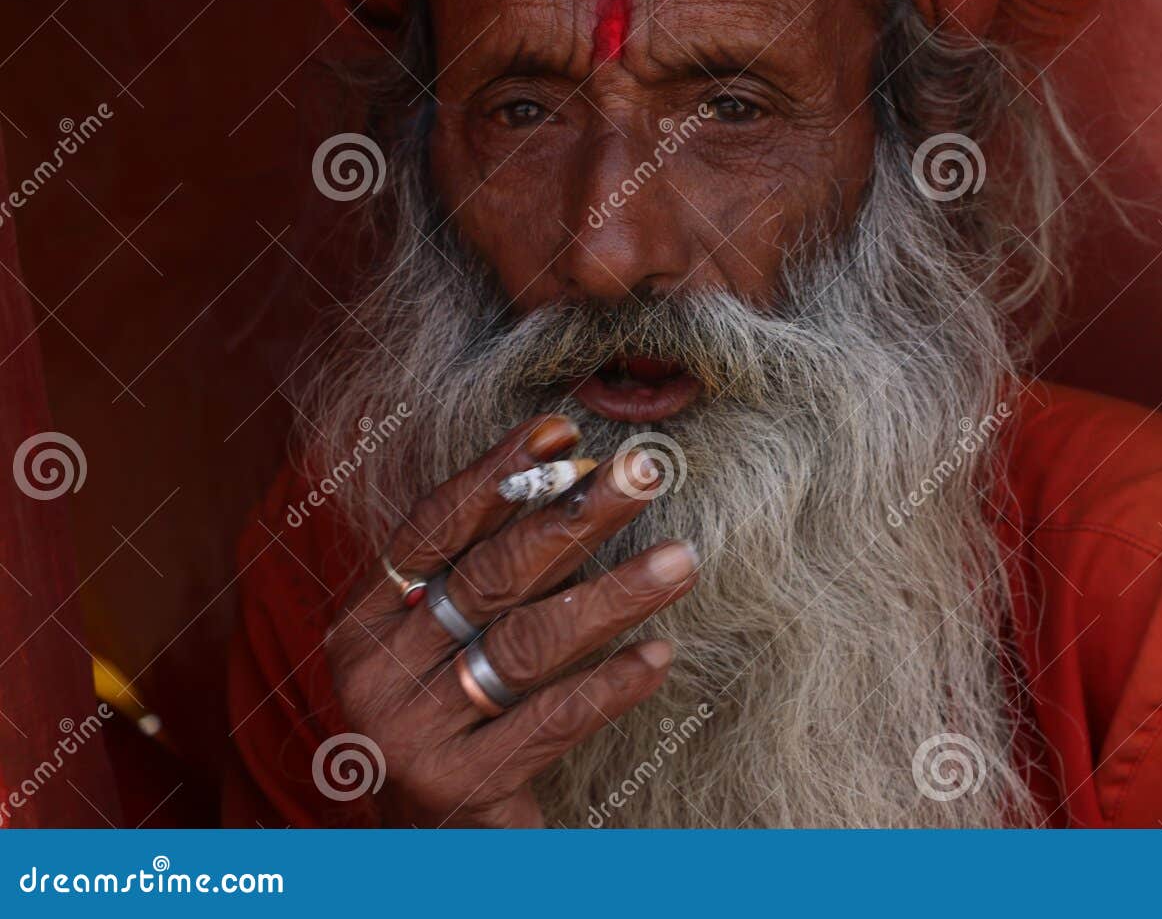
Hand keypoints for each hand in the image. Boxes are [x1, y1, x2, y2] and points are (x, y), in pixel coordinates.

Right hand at [323, 415, 696, 826]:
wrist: (434, 850)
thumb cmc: (456, 725)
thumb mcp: (446, 646)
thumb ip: (484, 575)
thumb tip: (570, 469)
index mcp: (361, 624)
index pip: (430, 530)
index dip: (498, 476)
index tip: (564, 429)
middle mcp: (373, 674)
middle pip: (491, 576)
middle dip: (576, 516)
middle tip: (646, 472)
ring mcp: (410, 734)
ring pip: (527, 644)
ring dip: (613, 594)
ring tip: (682, 562)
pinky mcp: (457, 790)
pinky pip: (549, 721)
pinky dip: (609, 684)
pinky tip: (660, 656)